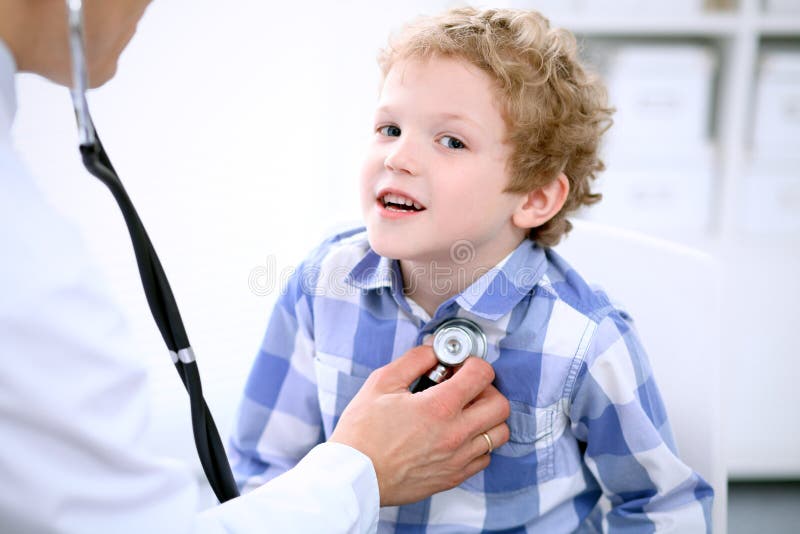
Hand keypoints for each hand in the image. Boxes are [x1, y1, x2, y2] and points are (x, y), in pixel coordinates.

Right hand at [329, 346, 509, 505]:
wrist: (354, 476)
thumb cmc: (363, 431)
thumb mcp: (382, 383)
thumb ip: (414, 360)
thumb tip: (434, 350)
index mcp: (439, 407)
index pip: (482, 374)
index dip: (472, 363)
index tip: (458, 366)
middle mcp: (455, 434)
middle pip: (500, 405)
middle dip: (486, 389)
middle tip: (465, 388)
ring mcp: (457, 459)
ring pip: (498, 433)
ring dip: (487, 417)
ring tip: (464, 412)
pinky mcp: (453, 477)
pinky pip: (485, 457)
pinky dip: (478, 443)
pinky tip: (457, 436)